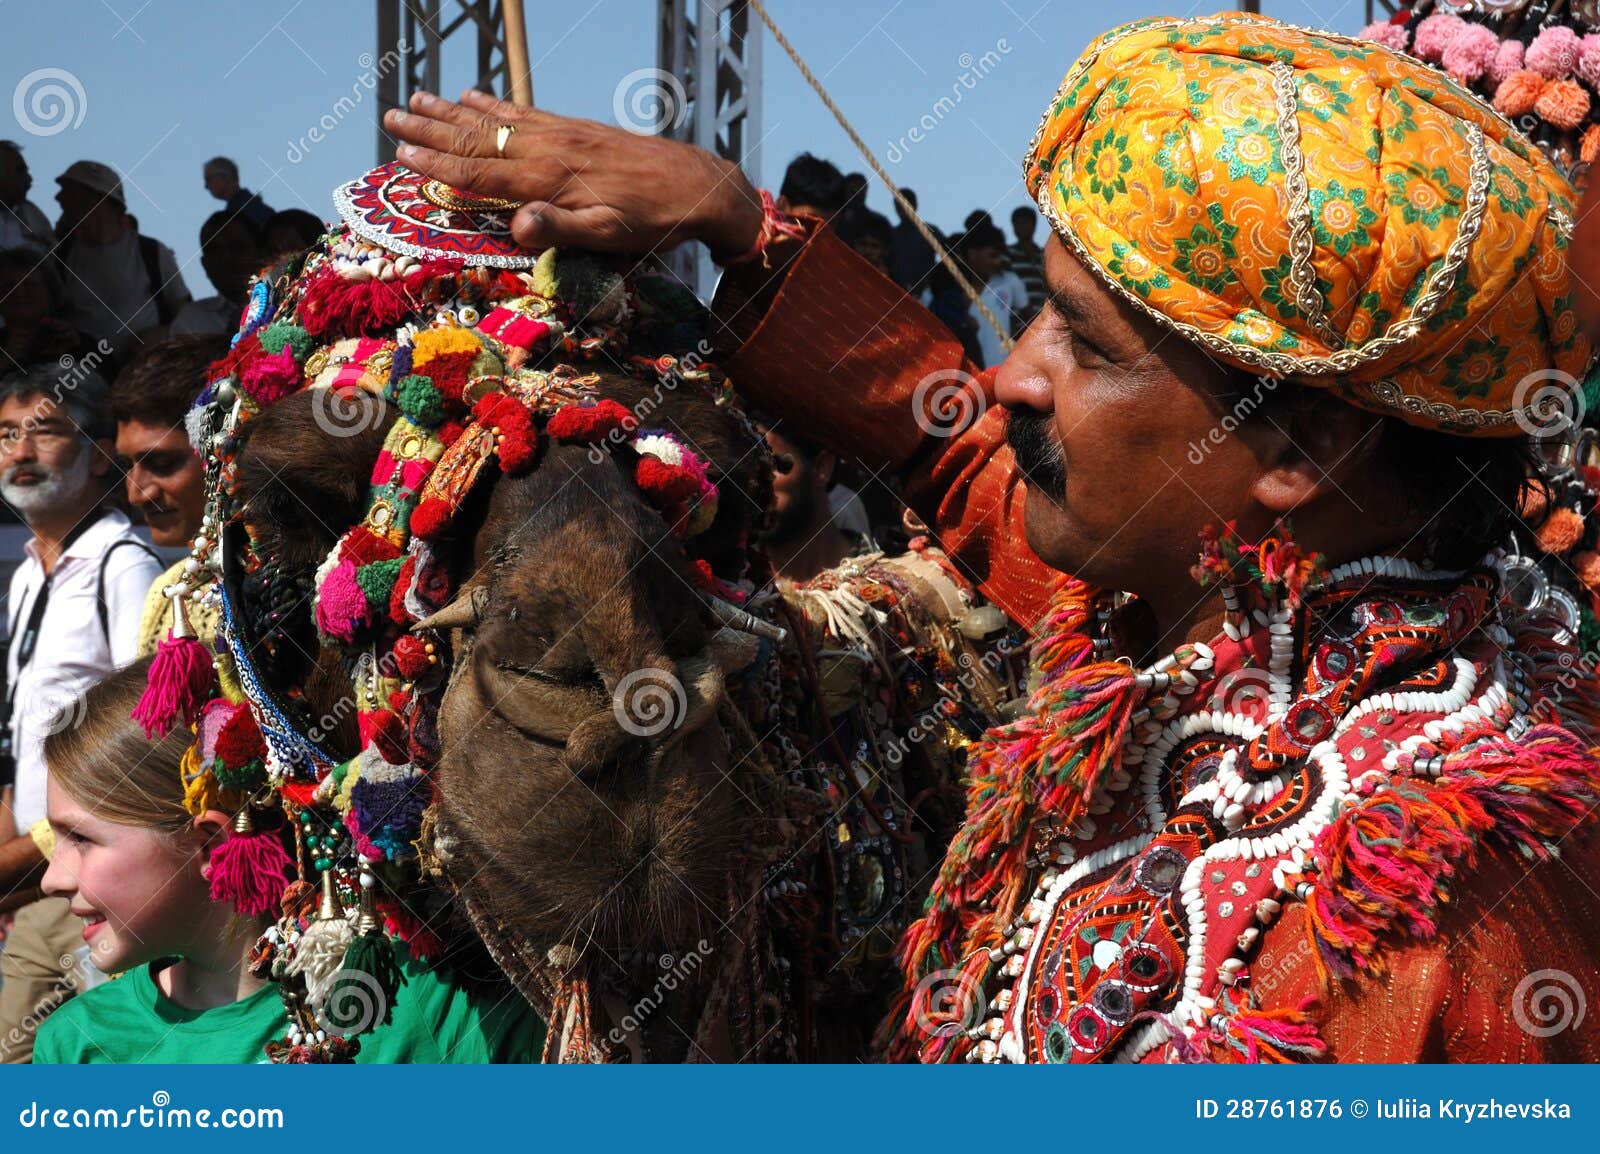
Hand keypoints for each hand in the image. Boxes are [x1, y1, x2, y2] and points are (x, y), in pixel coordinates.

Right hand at [383, 90, 764, 258]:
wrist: (699, 185)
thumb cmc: (654, 221)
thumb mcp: (610, 236)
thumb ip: (560, 228)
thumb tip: (515, 227)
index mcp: (550, 179)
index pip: (481, 172)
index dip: (438, 166)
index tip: (399, 155)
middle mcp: (550, 149)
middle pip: (478, 138)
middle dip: (431, 129)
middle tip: (389, 116)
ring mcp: (562, 135)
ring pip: (496, 119)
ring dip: (453, 110)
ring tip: (418, 97)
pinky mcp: (577, 129)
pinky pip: (525, 113)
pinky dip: (494, 103)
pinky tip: (475, 95)